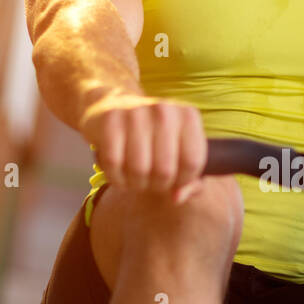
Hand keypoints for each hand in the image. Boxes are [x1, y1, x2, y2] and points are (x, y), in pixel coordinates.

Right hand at [79, 93, 206, 200]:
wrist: (112, 105)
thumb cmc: (152, 137)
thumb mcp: (178, 153)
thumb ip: (191, 181)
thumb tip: (177, 198)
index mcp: (188, 116)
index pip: (193, 162)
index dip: (183, 181)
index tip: (174, 180)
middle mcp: (164, 111)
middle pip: (165, 170)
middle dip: (157, 186)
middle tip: (151, 181)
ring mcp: (135, 113)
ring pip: (138, 170)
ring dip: (135, 184)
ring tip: (135, 178)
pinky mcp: (110, 120)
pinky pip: (113, 164)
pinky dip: (115, 177)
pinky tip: (118, 173)